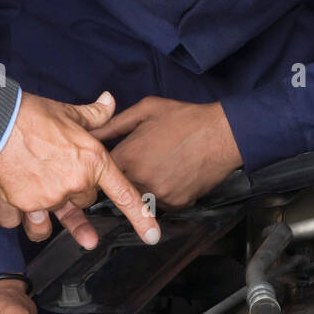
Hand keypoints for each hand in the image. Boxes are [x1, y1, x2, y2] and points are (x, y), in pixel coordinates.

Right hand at [0, 90, 158, 248]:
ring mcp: (48, 198)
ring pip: (51, 220)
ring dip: (43, 214)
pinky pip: (21, 221)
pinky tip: (6, 194)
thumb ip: (93, 114)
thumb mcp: (67, 112)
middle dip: (70, 192)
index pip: (122, 193)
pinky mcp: (22, 206)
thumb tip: (109, 101)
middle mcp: (73, 183)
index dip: (139, 216)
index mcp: (92, 160)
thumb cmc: (29, 115)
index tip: (151, 235)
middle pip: (81, 202)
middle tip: (53, 170)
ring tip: (33, 198)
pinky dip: (13, 212)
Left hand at [94, 98, 241, 208]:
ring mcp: (159, 194)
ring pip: (141, 197)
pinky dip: (164, 193)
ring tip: (160, 167)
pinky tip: (174, 175)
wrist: (221, 134)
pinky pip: (161, 203)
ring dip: (144, 187)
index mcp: (128, 156)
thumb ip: (114, 123)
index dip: (107, 166)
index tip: (113, 162)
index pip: (103, 170)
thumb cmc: (185, 119)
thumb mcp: (146, 110)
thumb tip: (91, 132)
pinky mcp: (176, 204)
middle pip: (120, 187)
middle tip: (142, 163)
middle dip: (126, 177)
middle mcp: (140, 179)